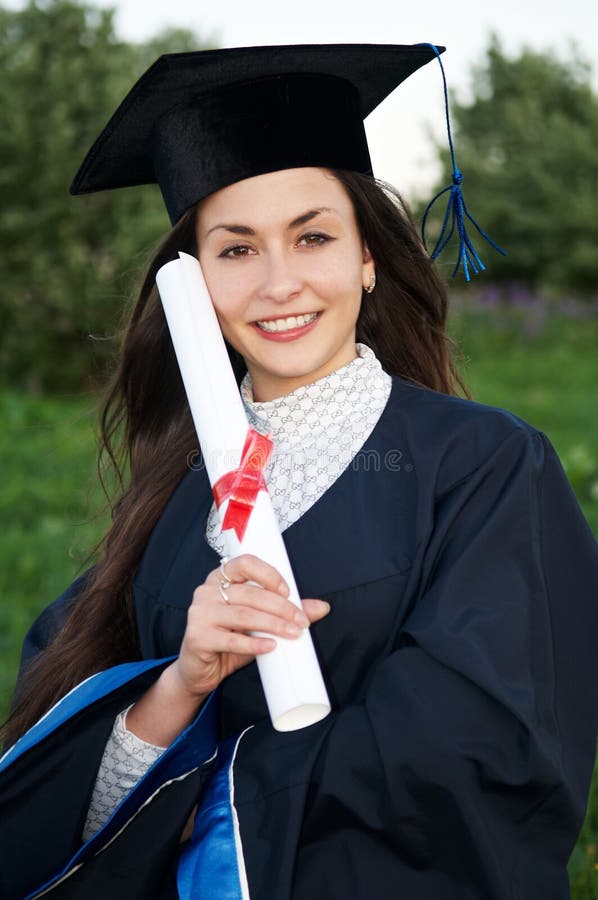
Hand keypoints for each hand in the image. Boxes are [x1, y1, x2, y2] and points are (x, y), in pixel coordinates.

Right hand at [172, 554, 329, 699]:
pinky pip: (231, 640)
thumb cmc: (228, 640)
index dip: (268, 574)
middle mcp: (207, 591)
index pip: (244, 563)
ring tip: (293, 633)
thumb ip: (284, 612)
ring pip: (243, 615)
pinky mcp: (198, 637)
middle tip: (301, 621)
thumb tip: (321, 607)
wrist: (198, 670)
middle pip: (250, 594)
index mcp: (220, 579)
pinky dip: (254, 644)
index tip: (289, 591)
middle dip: (281, 607)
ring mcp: (200, 614)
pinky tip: (270, 646)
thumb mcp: (257, 622)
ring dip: (273, 624)